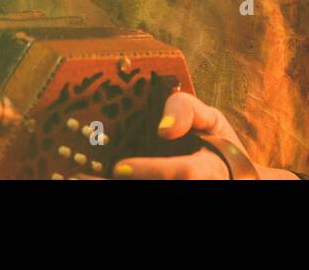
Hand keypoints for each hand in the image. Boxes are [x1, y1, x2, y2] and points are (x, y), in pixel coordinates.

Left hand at [74, 90, 290, 178]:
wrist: (233, 178)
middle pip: (158, 191)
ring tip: (74, 179)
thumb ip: (188, 111)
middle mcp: (199, 188)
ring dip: (108, 190)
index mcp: (209, 168)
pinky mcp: (170, 195)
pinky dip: (111, 188)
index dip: (153, 171)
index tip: (120, 167)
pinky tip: (90, 180)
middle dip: (117, 187)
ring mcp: (182, 194)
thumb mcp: (212, 118)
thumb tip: (164, 127)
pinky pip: (143, 195)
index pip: (183, 174)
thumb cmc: (218, 143)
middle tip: (80, 177)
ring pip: (144, 196)